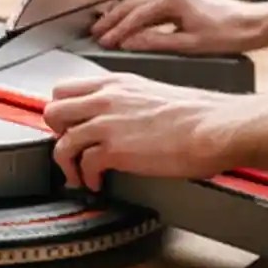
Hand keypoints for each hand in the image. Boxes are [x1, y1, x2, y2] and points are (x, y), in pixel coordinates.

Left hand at [43, 73, 255, 191]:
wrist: (215, 127)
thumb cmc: (198, 114)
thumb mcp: (153, 93)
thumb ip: (129, 102)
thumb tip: (122, 119)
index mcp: (116, 84)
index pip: (65, 89)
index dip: (63, 111)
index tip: (69, 126)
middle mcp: (106, 99)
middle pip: (52, 112)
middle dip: (56, 134)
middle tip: (70, 147)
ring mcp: (107, 123)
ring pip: (61, 141)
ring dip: (66, 163)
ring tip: (78, 175)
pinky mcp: (115, 149)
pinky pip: (83, 165)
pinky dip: (86, 178)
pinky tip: (97, 183)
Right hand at [91, 0, 267, 54]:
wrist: (257, 24)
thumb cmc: (230, 36)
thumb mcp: (190, 45)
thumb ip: (156, 42)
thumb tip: (129, 42)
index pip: (137, 15)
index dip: (118, 29)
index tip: (104, 41)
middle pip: (134, 2)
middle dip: (113, 17)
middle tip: (96, 32)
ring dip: (123, 11)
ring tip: (107, 24)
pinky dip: (138, 7)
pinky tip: (132, 15)